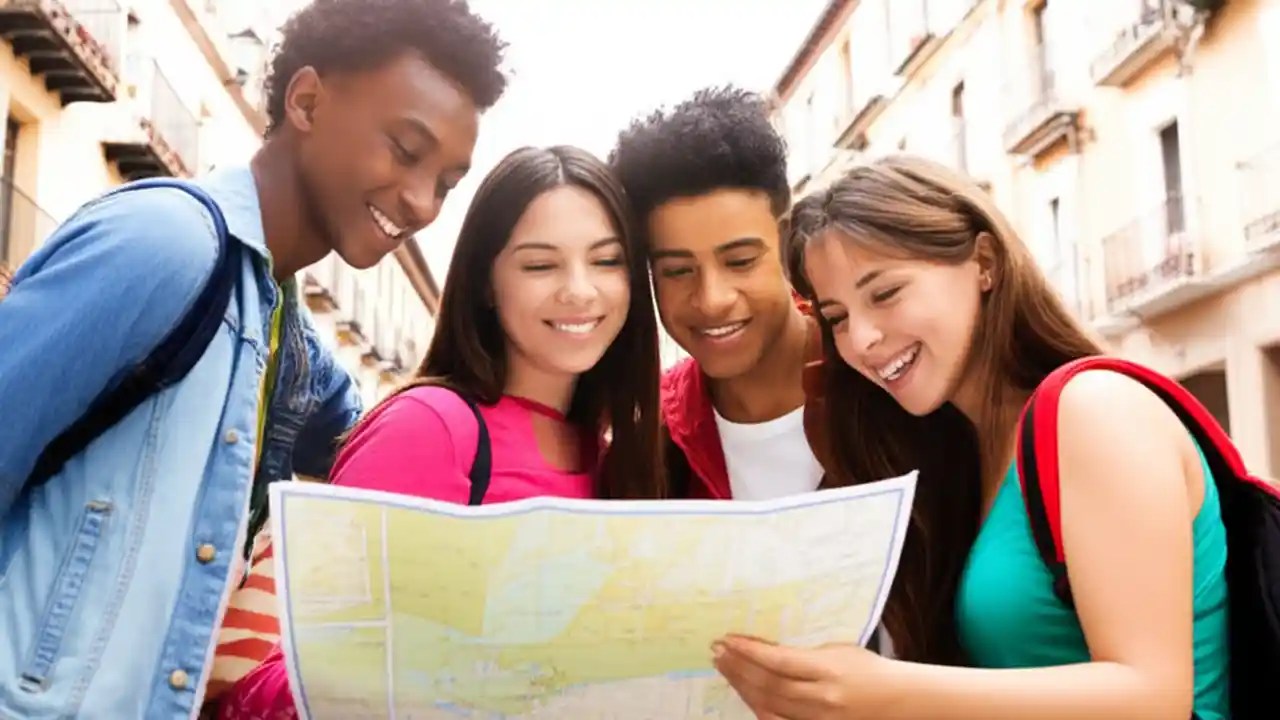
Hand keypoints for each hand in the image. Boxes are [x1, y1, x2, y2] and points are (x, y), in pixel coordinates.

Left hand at [712, 635, 897, 719]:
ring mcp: (817, 718)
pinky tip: (743, 693)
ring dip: (741, 684)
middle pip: (768, 684)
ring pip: (768, 704)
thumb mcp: (836, 650)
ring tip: (724, 667)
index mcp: (827, 669)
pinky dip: (756, 707)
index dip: (749, 651)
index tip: (727, 639)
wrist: (895, 699)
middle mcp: (820, 697)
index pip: (778, 660)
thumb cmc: (865, 668)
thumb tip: (761, 648)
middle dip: (738, 667)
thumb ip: (801, 653)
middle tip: (717, 651)